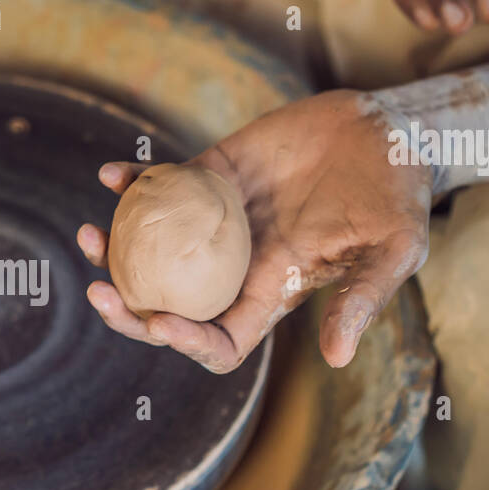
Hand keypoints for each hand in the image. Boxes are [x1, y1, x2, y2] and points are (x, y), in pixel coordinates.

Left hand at [76, 90, 430, 372]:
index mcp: (270, 293)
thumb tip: (337, 357)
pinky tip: (110, 173)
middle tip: (96, 291)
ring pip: (151, 248)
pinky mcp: (211, 175)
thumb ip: (362, 300)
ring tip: (88, 232)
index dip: (185, 343)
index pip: (218, 340)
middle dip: (126, 307)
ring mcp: (216, 221)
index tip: (156, 323)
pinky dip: (132, 182)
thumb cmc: (400, 198)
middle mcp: (234, 265)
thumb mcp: (394, 252)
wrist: (389, 132)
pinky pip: (160, 186)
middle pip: (167, 302)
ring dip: (113, 247)